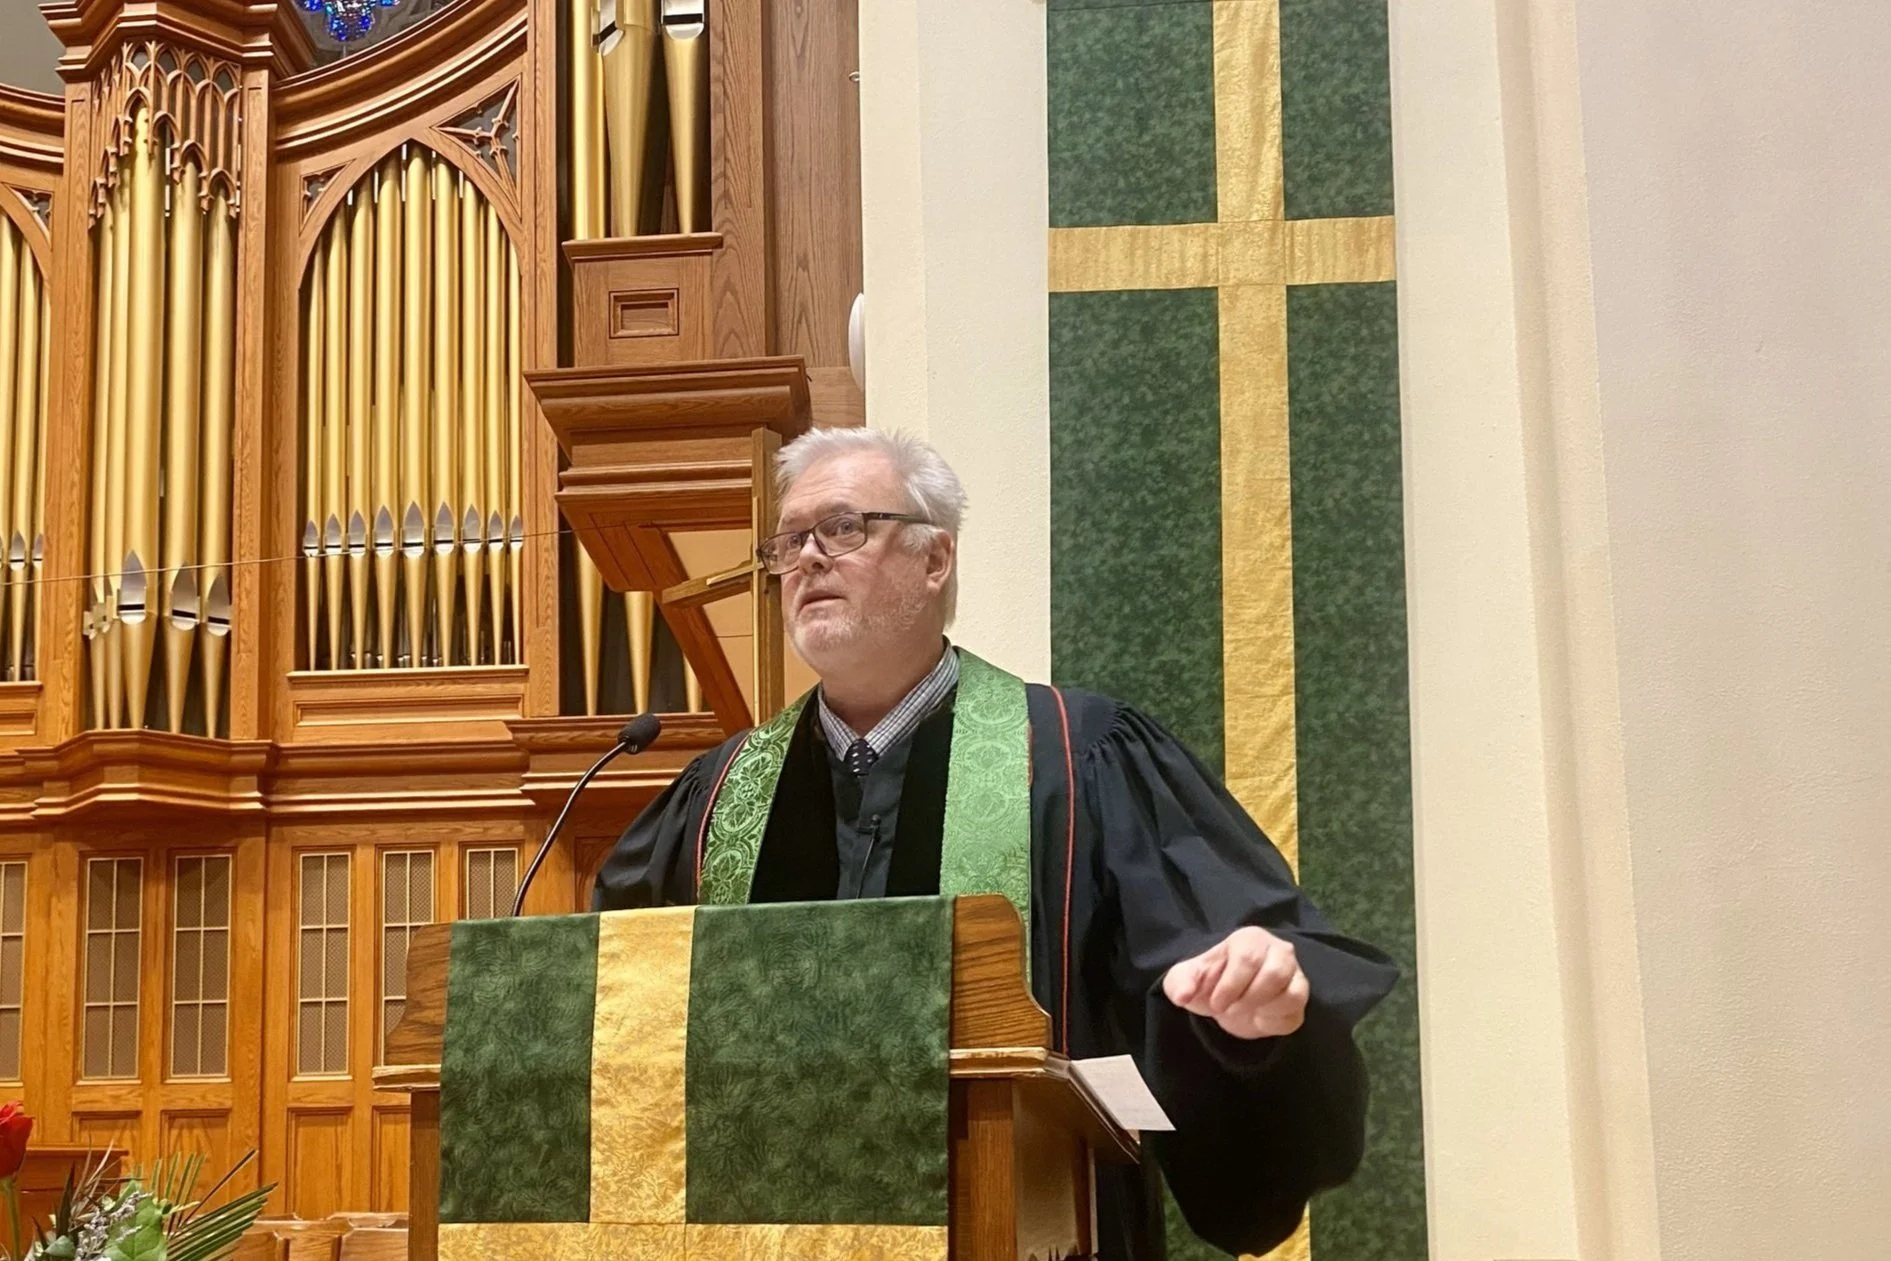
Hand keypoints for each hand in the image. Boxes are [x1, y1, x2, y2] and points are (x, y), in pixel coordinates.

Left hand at [1162, 926, 1308, 1039]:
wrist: (1227, 1002)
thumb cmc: (1210, 982)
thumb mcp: (1187, 979)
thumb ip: (1181, 982)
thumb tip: (1183, 996)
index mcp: (1250, 939)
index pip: (1247, 959)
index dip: (1230, 986)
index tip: (1215, 1004)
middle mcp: (1279, 951)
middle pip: (1274, 974)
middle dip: (1247, 999)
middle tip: (1229, 1009)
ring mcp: (1294, 973)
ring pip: (1292, 992)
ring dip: (1263, 1008)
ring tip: (1244, 1010)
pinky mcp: (1300, 996)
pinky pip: (1296, 1010)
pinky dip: (1275, 1020)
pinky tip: (1259, 1016)